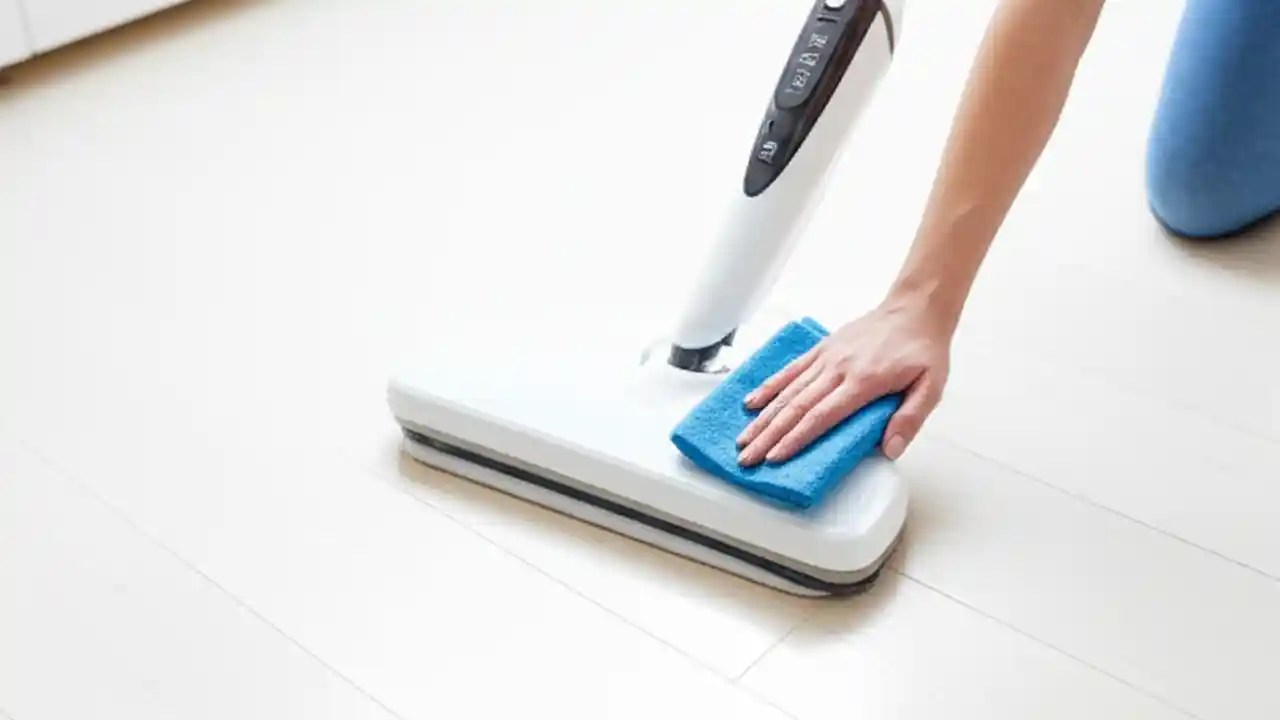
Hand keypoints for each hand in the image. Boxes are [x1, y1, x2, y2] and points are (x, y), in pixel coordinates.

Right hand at [736, 294, 953, 465]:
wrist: (915, 308)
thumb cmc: (923, 350)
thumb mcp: (931, 387)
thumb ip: (909, 419)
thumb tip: (889, 450)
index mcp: (863, 382)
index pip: (821, 416)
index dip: (796, 439)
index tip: (775, 458)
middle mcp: (838, 369)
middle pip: (796, 407)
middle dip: (769, 435)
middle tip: (747, 459)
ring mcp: (826, 357)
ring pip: (788, 391)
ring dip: (763, 417)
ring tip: (742, 439)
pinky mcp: (822, 349)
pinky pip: (791, 369)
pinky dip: (769, 386)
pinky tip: (752, 402)